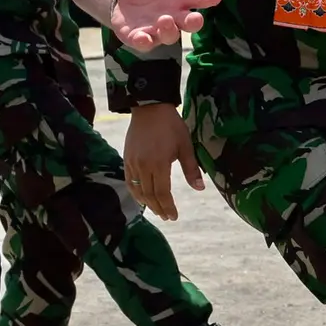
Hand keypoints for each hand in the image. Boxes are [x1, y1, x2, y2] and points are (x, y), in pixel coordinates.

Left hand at [108, 0, 221, 52]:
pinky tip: (143, 37)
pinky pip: (144, 43)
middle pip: (189, 23)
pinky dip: (144, 41)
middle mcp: (174, 17)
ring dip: (169, 30)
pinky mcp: (139, 37)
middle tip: (196, 18)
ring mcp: (157, 30)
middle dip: (194, 22)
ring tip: (166, 20)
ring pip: (169, 35)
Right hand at [121, 103, 202, 221]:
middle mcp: (143, 166)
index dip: (168, 207)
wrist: (150, 108)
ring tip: (157, 210)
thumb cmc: (171, 126)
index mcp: (159, 164)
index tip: (174, 216)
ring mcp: (132, 163)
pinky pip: (129, 181)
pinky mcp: (126, 158)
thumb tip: (199, 189)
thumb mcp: (185, 146)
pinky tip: (142, 198)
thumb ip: (191, 169)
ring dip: (147, 203)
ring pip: (138, 190)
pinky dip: (135, 192)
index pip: (162, 193)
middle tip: (167, 217)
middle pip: (149, 194)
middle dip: (159, 208)